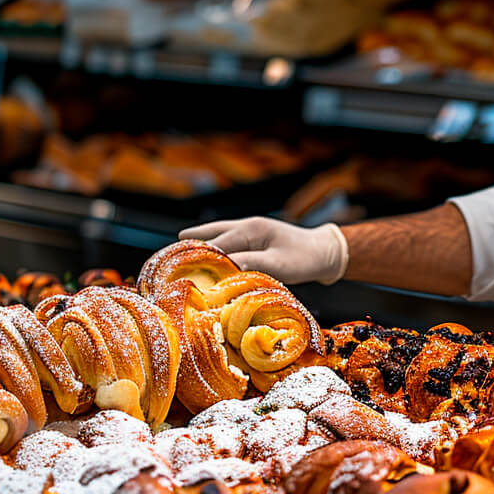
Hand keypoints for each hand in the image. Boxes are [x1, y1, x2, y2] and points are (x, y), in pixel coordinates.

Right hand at [178, 217, 348, 285]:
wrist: (326, 253)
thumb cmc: (305, 259)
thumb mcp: (280, 264)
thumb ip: (252, 263)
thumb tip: (226, 267)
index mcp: (251, 229)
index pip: (217, 242)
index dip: (198, 255)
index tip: (178, 266)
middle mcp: (247, 226)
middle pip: (211, 233)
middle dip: (191, 244)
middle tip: (167, 255)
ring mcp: (250, 232)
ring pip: (218, 235)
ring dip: (201, 243)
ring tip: (178, 252)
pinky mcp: (254, 241)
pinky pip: (227, 242)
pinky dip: (214, 248)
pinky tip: (205, 256)